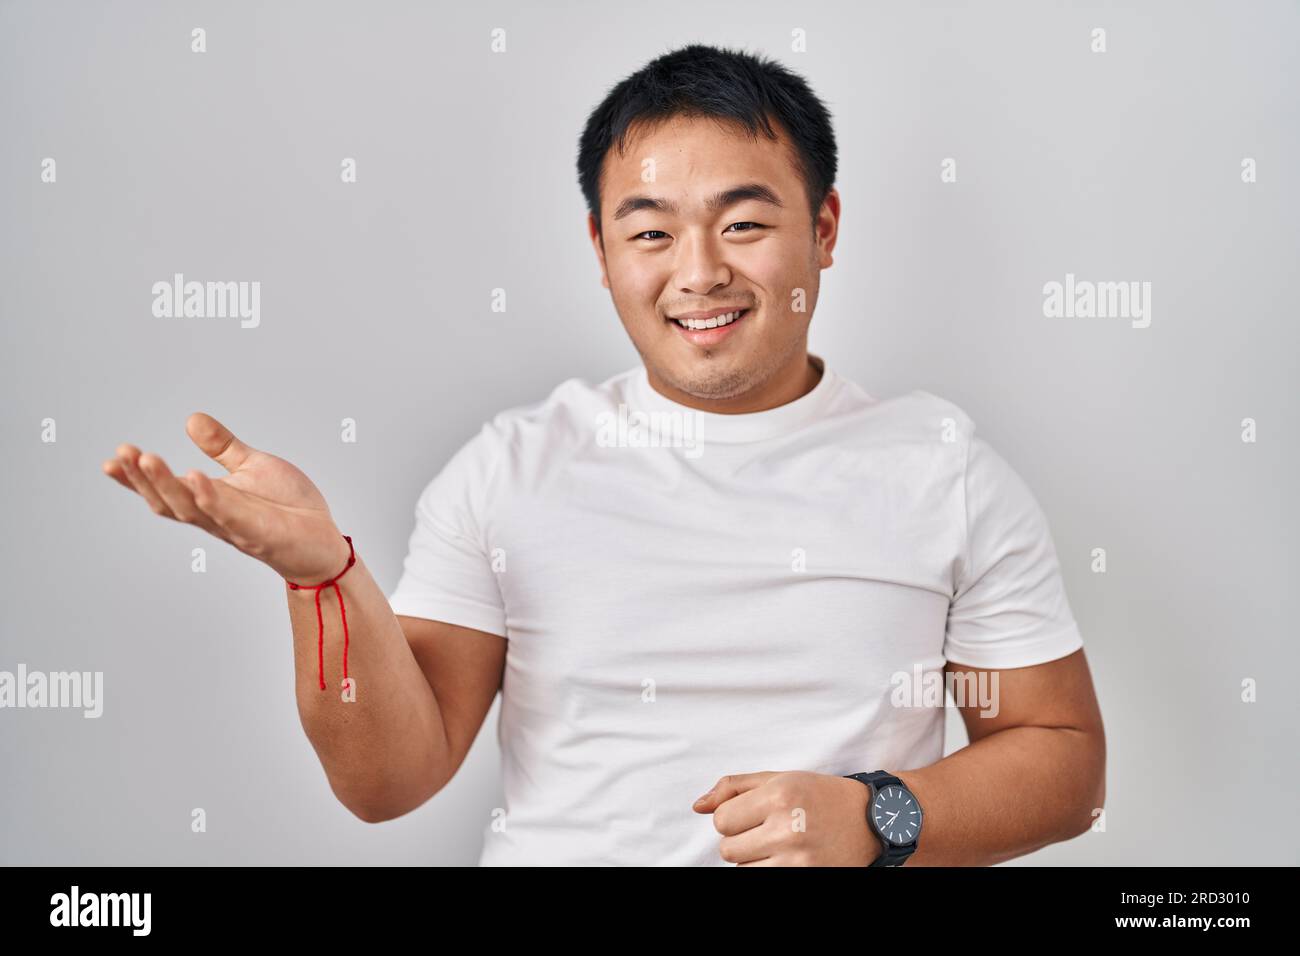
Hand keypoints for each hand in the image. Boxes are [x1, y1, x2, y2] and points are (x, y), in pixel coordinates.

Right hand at [102, 412, 348, 582]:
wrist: (323, 542)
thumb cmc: (287, 507)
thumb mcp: (253, 467)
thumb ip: (222, 447)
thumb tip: (191, 420)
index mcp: (210, 501)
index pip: (166, 490)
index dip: (137, 478)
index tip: (112, 459)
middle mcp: (214, 517)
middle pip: (169, 501)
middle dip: (143, 479)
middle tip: (122, 454)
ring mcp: (234, 526)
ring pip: (192, 509)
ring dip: (167, 485)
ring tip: (147, 459)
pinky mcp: (258, 532)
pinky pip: (229, 515)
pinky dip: (210, 497)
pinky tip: (195, 477)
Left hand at [692, 770, 880, 865]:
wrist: (870, 820)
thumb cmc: (820, 795)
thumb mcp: (779, 778)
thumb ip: (734, 788)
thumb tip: (698, 806)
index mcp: (779, 794)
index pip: (721, 820)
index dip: (731, 817)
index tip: (750, 814)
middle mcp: (788, 827)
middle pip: (727, 849)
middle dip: (740, 839)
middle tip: (765, 829)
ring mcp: (798, 858)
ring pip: (741, 870)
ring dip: (752, 859)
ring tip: (776, 844)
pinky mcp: (807, 876)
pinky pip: (761, 880)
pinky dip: (766, 870)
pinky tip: (784, 857)